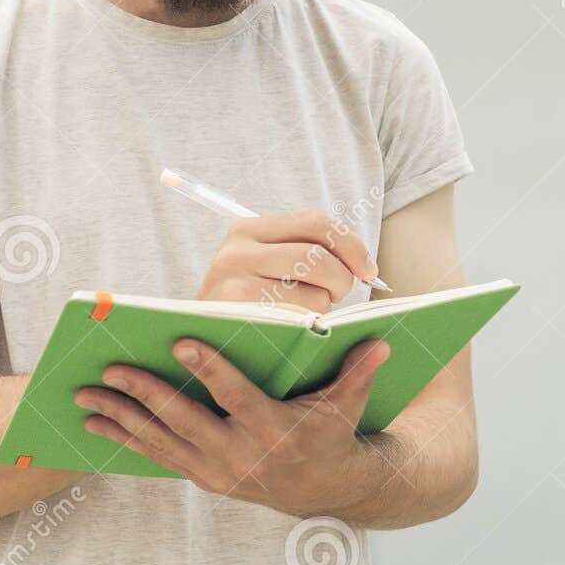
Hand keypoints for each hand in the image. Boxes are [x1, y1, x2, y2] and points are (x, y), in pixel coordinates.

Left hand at [74, 335, 391, 516]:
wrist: (326, 490)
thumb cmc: (332, 432)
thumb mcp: (349, 404)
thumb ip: (358, 371)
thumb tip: (380, 340)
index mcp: (273, 429)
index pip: (236, 395)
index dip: (209, 368)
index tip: (180, 341)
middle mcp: (240, 454)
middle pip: (184, 420)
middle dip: (144, 393)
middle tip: (111, 368)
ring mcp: (218, 470)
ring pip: (161, 441)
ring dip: (121, 418)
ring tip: (85, 395)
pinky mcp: (203, 478)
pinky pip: (157, 456)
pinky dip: (125, 438)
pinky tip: (97, 421)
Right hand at [196, 210, 379, 312]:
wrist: (196, 342)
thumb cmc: (244, 306)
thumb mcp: (263, 267)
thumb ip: (303, 253)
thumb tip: (365, 267)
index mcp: (247, 229)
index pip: (315, 222)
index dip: (351, 244)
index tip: (368, 269)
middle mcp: (237, 249)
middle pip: (319, 256)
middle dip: (342, 279)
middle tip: (339, 295)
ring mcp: (235, 280)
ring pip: (314, 291)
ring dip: (323, 308)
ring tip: (304, 314)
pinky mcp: (239, 312)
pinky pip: (300, 318)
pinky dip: (310, 327)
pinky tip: (295, 330)